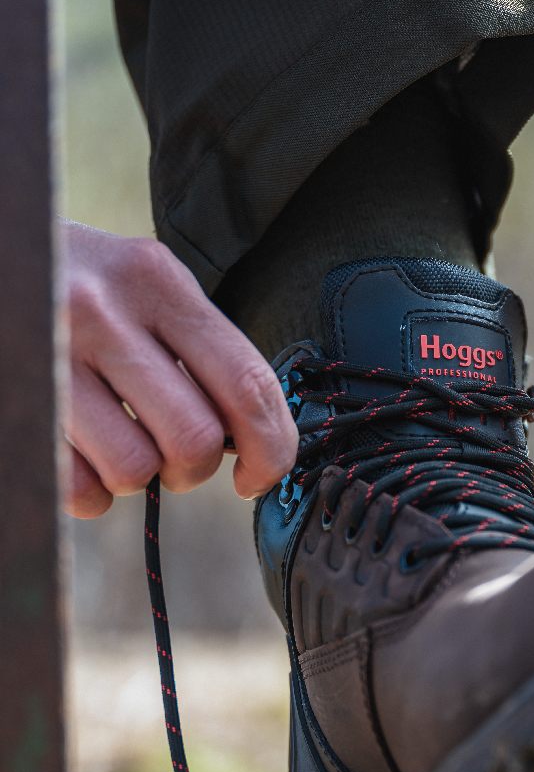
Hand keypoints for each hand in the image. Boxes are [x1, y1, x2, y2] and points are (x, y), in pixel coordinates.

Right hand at [62, 221, 298, 517]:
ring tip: (118, 444)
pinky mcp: (15, 399)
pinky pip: (77, 486)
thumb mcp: (140, 285)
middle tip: (174, 460)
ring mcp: (50, 352)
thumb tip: (251, 440)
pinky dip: (90, 492)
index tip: (258, 477)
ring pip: (135, 468)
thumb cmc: (75, 284)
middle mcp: (104, 309)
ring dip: (137, 478)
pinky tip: (80, 456)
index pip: (245, 381)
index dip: (270, 447)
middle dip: (193, 469)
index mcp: (156, 279)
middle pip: (194, 436)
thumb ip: (197, 347)